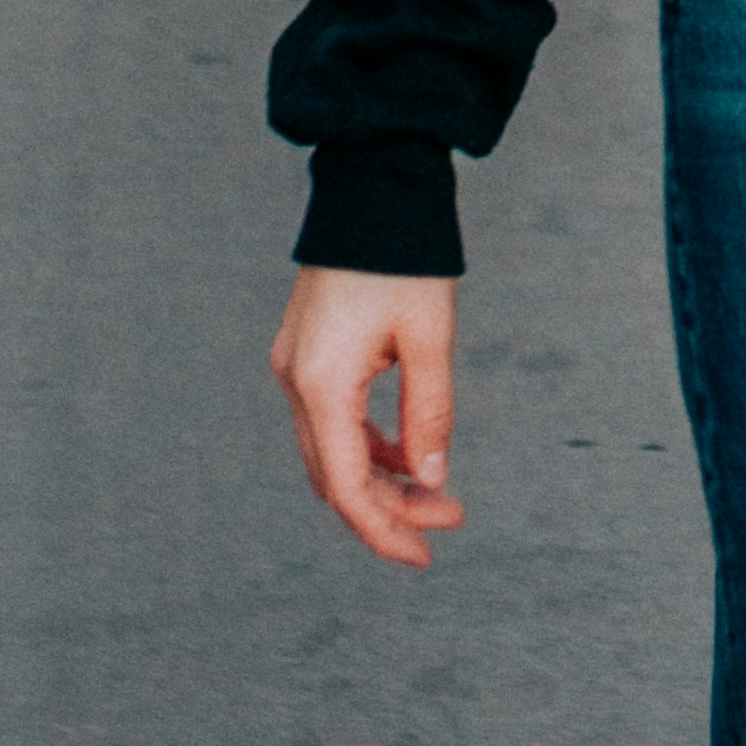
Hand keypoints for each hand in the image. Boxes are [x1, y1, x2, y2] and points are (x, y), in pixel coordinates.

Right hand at [275, 268, 466, 568]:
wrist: (372, 191)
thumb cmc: (405, 259)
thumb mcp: (430, 339)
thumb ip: (430, 414)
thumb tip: (432, 479)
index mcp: (322, 384)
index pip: (347, 487)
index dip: (384, 530)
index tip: (425, 554)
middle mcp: (296, 382)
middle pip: (336, 477)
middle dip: (390, 509)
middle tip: (450, 520)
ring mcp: (295, 368)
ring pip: (332, 453)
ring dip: (380, 480)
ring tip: (439, 492)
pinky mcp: (306, 355)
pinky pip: (332, 421)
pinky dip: (368, 446)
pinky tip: (410, 455)